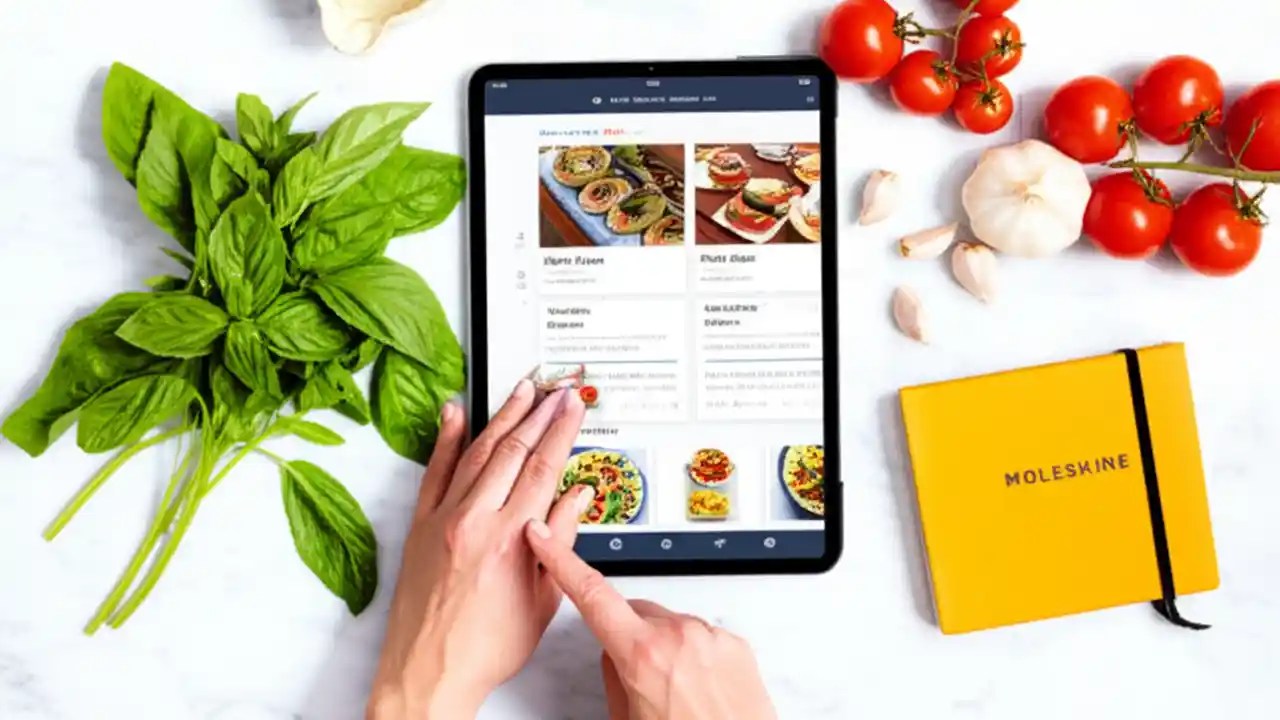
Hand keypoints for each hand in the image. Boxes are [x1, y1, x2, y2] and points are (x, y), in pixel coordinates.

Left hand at [367, 381, 589, 719]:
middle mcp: (474, 521)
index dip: (563, 430)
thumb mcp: (542, 598)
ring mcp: (443, 519)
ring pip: (477, 452)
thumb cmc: (485, 647)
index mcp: (511, 539)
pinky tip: (455, 414)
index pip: (545, 467)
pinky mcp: (419, 526)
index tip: (573, 405)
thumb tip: (578, 497)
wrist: (428, 672)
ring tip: (520, 389)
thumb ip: (561, 540)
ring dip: (502, 416)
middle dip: (539, 412)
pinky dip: (446, 439)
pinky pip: (434, 472)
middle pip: (514, 450)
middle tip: (556, 387)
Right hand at [525, 523, 776, 719]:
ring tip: (678, 693)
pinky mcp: (735, 643)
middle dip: (630, 633)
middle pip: (636, 611)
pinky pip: (703, 637)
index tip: (546, 538)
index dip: (562, 561)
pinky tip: (701, 689)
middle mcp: (677, 635)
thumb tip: (614, 652)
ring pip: (672, 625)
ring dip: (667, 647)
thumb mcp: (627, 718)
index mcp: (641, 653)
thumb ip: (614, 675)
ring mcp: (709, 636)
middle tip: (641, 679)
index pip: (592, 595)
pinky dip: (697, 656)